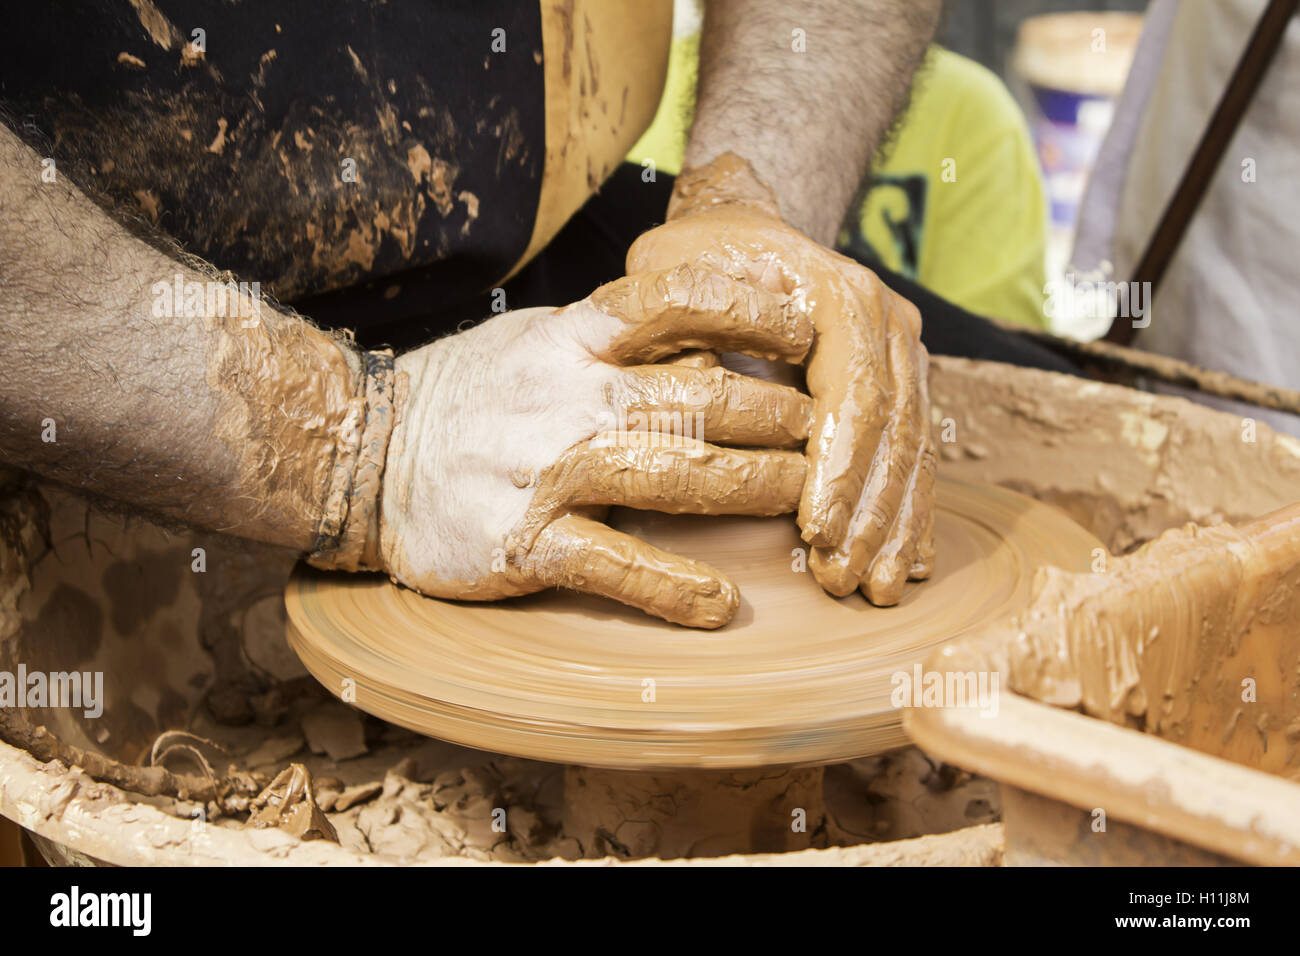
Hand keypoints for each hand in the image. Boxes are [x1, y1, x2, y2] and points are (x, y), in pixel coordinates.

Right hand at [376, 266, 814, 627]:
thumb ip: (616, 338)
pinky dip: (674, 589)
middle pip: (699, 400)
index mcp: (570, 339)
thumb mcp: (536, 339)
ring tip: (808, 502)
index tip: (807, 329)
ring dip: (756, 490)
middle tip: (833, 433)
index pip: (673, 304)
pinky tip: (722, 606)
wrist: (362, 458)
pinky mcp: (525, 545)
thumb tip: (715, 334)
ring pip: (677, 478)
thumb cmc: (468, 395)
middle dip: (779, 417)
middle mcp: (567, 398)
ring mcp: (547, 473)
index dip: (750, 310)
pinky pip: (615, 568)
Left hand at [629, 153, 935, 605]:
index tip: (816, 530)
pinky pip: (917, 452)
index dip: (839, 466)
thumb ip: (685, 331)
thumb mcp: (673, 272)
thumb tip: (702, 396)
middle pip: (894, 429)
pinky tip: (907, 564)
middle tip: (843, 579)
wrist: (746, 229)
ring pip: (913, 448)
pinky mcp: (903, 383)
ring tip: (874, 590)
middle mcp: (888, 320)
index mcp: (842, 295)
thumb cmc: (699, 257)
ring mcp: (903, 352)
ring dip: (894, 524)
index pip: (854, 390)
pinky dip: (911, 510)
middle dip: (870, 512)